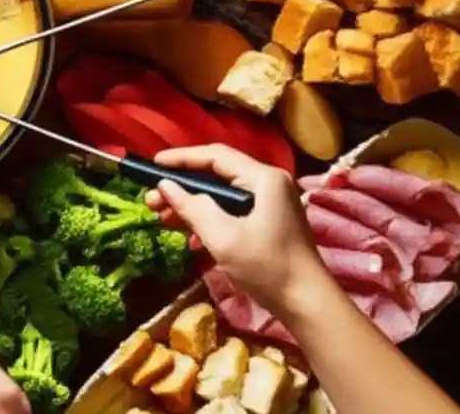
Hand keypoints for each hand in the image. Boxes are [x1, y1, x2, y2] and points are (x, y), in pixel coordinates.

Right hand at [144, 145, 328, 314]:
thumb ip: (193, 207)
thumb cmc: (267, 267)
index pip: (215, 156)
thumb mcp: (223, 237)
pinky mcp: (268, 223)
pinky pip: (231, 212)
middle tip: (152, 201)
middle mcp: (268, 184)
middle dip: (182, 188)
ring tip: (163, 219)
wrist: (307, 303)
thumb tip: (166, 186)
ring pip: (221, 196)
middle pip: (217, 175)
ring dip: (191, 206)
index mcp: (263, 178)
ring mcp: (270, 204)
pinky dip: (208, 220)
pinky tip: (189, 237)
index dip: (181, 158)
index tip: (153, 166)